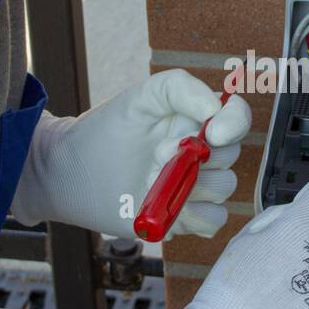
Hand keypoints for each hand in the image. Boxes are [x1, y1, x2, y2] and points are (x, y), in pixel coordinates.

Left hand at [10, 69, 250, 239]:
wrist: (72, 171)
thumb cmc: (105, 130)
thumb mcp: (142, 97)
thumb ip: (181, 88)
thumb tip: (215, 108)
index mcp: (194, 120)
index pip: (237, 117)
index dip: (234, 124)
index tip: (213, 133)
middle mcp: (200, 153)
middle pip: (231, 156)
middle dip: (194, 158)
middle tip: (156, 155)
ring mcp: (194, 187)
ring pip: (223, 189)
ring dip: (188, 187)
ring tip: (149, 181)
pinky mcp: (185, 217)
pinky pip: (213, 220)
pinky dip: (192, 215)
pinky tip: (162, 206)